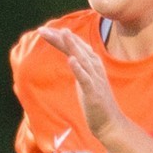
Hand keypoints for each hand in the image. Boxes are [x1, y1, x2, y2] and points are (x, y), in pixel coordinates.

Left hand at [38, 25, 124, 142]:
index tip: (44, 30)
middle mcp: (94, 69)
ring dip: (73, 46)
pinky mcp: (94, 92)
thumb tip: (71, 57)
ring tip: (63, 33)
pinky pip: (86, 78)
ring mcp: (95, 79)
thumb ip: (79, 69)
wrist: (109, 123)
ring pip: (83, 59)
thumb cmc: (96, 103)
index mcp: (91, 66)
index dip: (60, 39)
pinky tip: (71, 59)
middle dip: (61, 38)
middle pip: (77, 48)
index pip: (74, 48)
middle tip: (43, 29)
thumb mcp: (85, 81)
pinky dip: (78, 68)